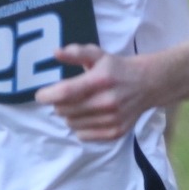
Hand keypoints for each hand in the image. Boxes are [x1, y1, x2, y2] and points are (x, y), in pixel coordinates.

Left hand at [35, 45, 161, 141]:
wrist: (148, 84)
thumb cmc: (117, 68)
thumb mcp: (97, 55)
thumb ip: (76, 53)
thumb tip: (55, 53)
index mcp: (100, 80)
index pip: (66, 92)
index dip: (48, 95)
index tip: (40, 96)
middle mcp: (106, 101)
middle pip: (65, 110)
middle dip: (59, 104)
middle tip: (65, 97)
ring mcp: (112, 119)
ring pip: (72, 124)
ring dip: (69, 115)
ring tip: (79, 105)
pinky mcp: (115, 132)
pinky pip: (83, 136)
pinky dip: (80, 127)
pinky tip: (88, 116)